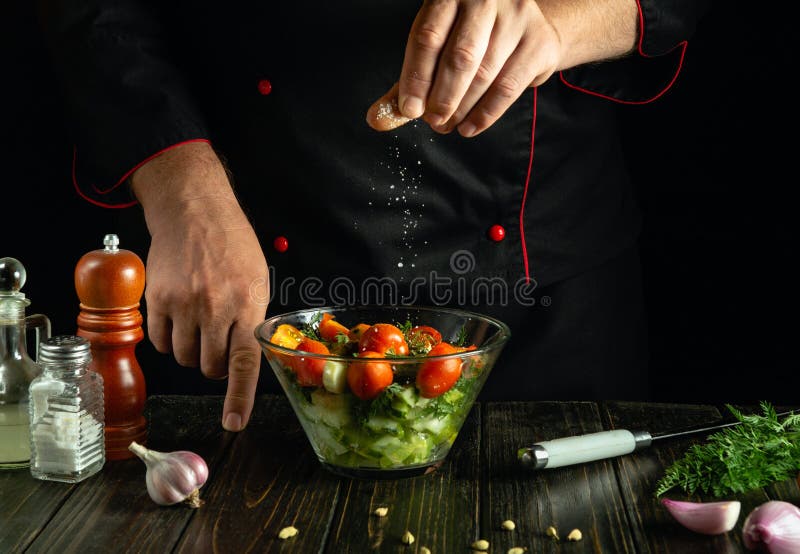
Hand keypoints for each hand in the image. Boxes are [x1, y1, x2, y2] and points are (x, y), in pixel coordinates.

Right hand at [130, 141, 268, 431]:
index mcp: (248, 304)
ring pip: (183, 358)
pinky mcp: (158, 300)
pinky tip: (177, 319)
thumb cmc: (232, 245)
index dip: (238, 397)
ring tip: (198, 325)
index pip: (245, 362)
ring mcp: (184, 305)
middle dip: (215, 366)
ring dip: (191, 353)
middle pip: (210, 366)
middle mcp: (216, 308)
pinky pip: (159, 343)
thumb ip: (251, 320)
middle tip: (218, 343)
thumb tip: (245, 359)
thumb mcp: (257, 280)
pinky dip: (167, 340)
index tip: (234, 423)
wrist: (194, 211)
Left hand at [383, 0, 561, 136]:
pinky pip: (508, 87)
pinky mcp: (538, 42)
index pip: (428, 37)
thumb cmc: (469, 38)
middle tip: (433, 122)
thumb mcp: (434, 49)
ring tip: (447, 126)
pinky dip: (485, 114)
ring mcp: (516, 18)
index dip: (416, 78)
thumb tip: (376, 120)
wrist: (526, 28)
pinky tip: (469, 127)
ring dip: (462, 109)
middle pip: (460, 57)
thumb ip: (407, 83)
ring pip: (485, 75)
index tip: (408, 110)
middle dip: (442, 97)